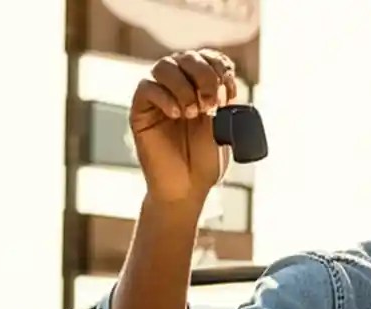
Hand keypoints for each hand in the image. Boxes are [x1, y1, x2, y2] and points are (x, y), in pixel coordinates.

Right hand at [131, 49, 238, 203]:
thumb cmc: (206, 161)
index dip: (219, 66)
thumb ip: (223, 101)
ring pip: (164, 66)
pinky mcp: (141, 111)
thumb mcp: (224, 127)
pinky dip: (165, 97)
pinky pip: (146, 87)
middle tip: (212, 103)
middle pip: (186, 57)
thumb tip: (223, 82)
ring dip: (183, 86)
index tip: (229, 91)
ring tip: (194, 112)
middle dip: (204, 75)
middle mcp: (180, 86)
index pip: (207, 57)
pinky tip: (177, 115)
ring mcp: (159, 97)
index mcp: (202, 87)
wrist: (187, 188)